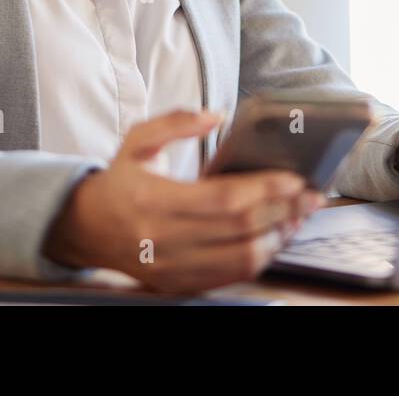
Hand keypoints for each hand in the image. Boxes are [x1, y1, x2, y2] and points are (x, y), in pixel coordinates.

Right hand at [44, 109, 323, 292]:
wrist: (86, 226)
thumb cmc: (120, 178)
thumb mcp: (138, 139)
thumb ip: (175, 121)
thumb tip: (216, 115)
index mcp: (153, 200)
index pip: (224, 200)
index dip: (265, 189)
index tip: (295, 178)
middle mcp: (162, 240)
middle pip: (240, 230)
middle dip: (284, 211)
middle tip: (311, 195)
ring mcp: (170, 268)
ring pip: (241, 259)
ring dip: (279, 237)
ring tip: (299, 216)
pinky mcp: (178, 285)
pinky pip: (230, 277)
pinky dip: (260, 258)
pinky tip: (274, 237)